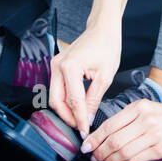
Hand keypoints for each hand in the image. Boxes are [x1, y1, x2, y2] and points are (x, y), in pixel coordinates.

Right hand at [47, 23, 121, 137]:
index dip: (79, 119)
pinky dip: (66, 100)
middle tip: (82, 127)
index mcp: (70, 67)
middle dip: (68, 117)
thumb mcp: (105, 76)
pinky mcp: (57, 66)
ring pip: (55, 96)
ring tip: (81, 118)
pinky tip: (78, 106)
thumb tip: (88, 117)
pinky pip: (58, 88)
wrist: (102, 29)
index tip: (85, 131)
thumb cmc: (107, 46)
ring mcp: (55, 65)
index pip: (73, 101)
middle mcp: (58, 66)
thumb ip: (94, 99)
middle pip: (56, 102)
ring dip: (66, 109)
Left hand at [81, 96, 161, 160]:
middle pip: (114, 139)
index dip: (95, 138)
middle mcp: (144, 119)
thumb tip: (106, 135)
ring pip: (123, 150)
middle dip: (99, 152)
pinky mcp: (161, 148)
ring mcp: (153, 134)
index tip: (86, 146)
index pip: (109, 125)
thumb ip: (128, 119)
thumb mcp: (147, 109)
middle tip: (92, 158)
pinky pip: (136, 158)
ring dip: (109, 160)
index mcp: (138, 108)